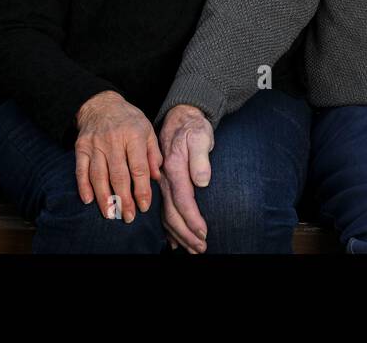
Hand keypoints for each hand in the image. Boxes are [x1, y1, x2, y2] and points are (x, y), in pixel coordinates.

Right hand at [74, 90, 162, 222]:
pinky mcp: (81, 147)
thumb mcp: (147, 130)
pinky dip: (83, 186)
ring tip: (110, 214)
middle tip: (128, 217)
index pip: (138, 168)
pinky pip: (81, 170)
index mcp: (134, 135)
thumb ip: (153, 153)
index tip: (144, 206)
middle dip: (124, 199)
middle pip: (119, 175)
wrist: (101, 104)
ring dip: (104, 198)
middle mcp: (114, 140)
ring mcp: (95, 144)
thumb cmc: (128, 120)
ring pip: (99, 175)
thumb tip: (156, 177)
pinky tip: (88, 200)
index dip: (142, 190)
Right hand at [157, 104, 214, 252]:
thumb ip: (201, 157)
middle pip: (172, 213)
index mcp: (174, 168)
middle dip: (186, 234)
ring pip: (166, 215)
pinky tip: (173, 241)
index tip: (204, 233)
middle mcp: (164, 179)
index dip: (193, 219)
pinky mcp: (163, 184)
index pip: (183, 200)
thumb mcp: (200, 135)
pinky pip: (162, 210)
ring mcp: (161, 183)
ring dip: (179, 235)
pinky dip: (168, 229)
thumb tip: (202, 180)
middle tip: (201, 249)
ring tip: (192, 249)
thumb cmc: (193, 127)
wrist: (181, 116)